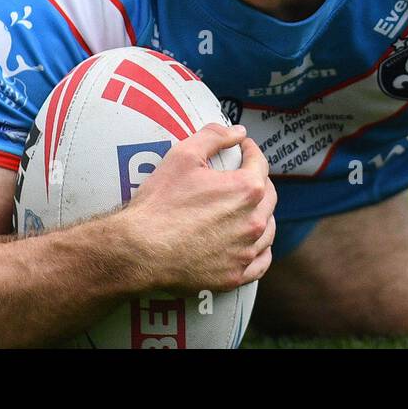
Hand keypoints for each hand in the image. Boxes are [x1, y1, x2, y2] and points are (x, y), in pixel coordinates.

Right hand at [117, 124, 275, 293]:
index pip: (259, 163)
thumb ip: (214, 137)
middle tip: (243, 176)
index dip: (250, 151)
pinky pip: (260, 262)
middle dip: (258, 181)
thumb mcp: (183, 155)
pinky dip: (259, 251)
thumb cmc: (160, 202)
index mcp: (247, 189)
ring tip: (249, 209)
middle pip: (268, 196)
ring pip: (268, 229)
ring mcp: (245, 251)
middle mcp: (254, 221)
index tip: (242, 148)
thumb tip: (238, 132)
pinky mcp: (234, 276)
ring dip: (262, 215)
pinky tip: (252, 244)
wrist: (139, 250)